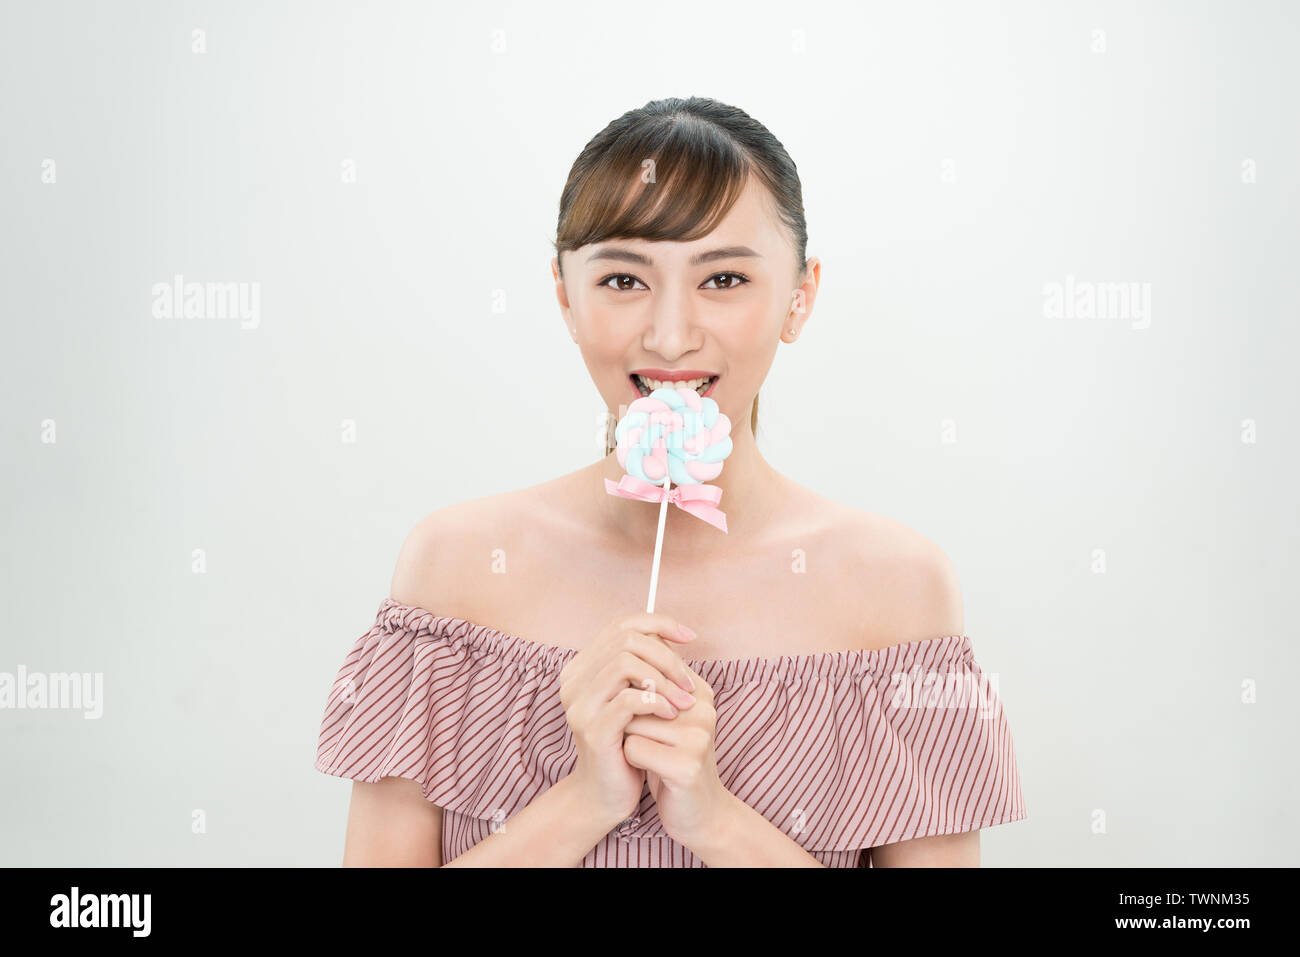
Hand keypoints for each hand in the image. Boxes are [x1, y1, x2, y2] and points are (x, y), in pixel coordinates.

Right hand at [557, 612, 698, 827]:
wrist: (606, 792)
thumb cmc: (626, 741)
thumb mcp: (635, 696)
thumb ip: (645, 665)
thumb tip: (673, 634)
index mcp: (582, 667)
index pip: (621, 624)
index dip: (659, 624)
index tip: (690, 637)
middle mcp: (574, 681)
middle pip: (626, 641)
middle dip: (666, 657)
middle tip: (689, 682)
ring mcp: (580, 705)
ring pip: (625, 665)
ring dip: (664, 679)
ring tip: (685, 700)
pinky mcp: (593, 730)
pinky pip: (628, 700)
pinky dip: (657, 702)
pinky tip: (672, 715)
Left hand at [622, 666, 731, 848]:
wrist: (701, 814)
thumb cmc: (673, 760)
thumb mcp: (666, 717)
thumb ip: (652, 685)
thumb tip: (622, 651)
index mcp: (699, 690)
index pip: (649, 669)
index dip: (631, 693)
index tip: (636, 717)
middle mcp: (702, 708)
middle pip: (635, 695)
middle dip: (627, 718)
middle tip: (643, 740)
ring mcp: (697, 736)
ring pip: (630, 721)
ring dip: (627, 739)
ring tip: (649, 754)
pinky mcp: (686, 765)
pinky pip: (633, 748)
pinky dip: (630, 760)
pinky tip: (648, 769)